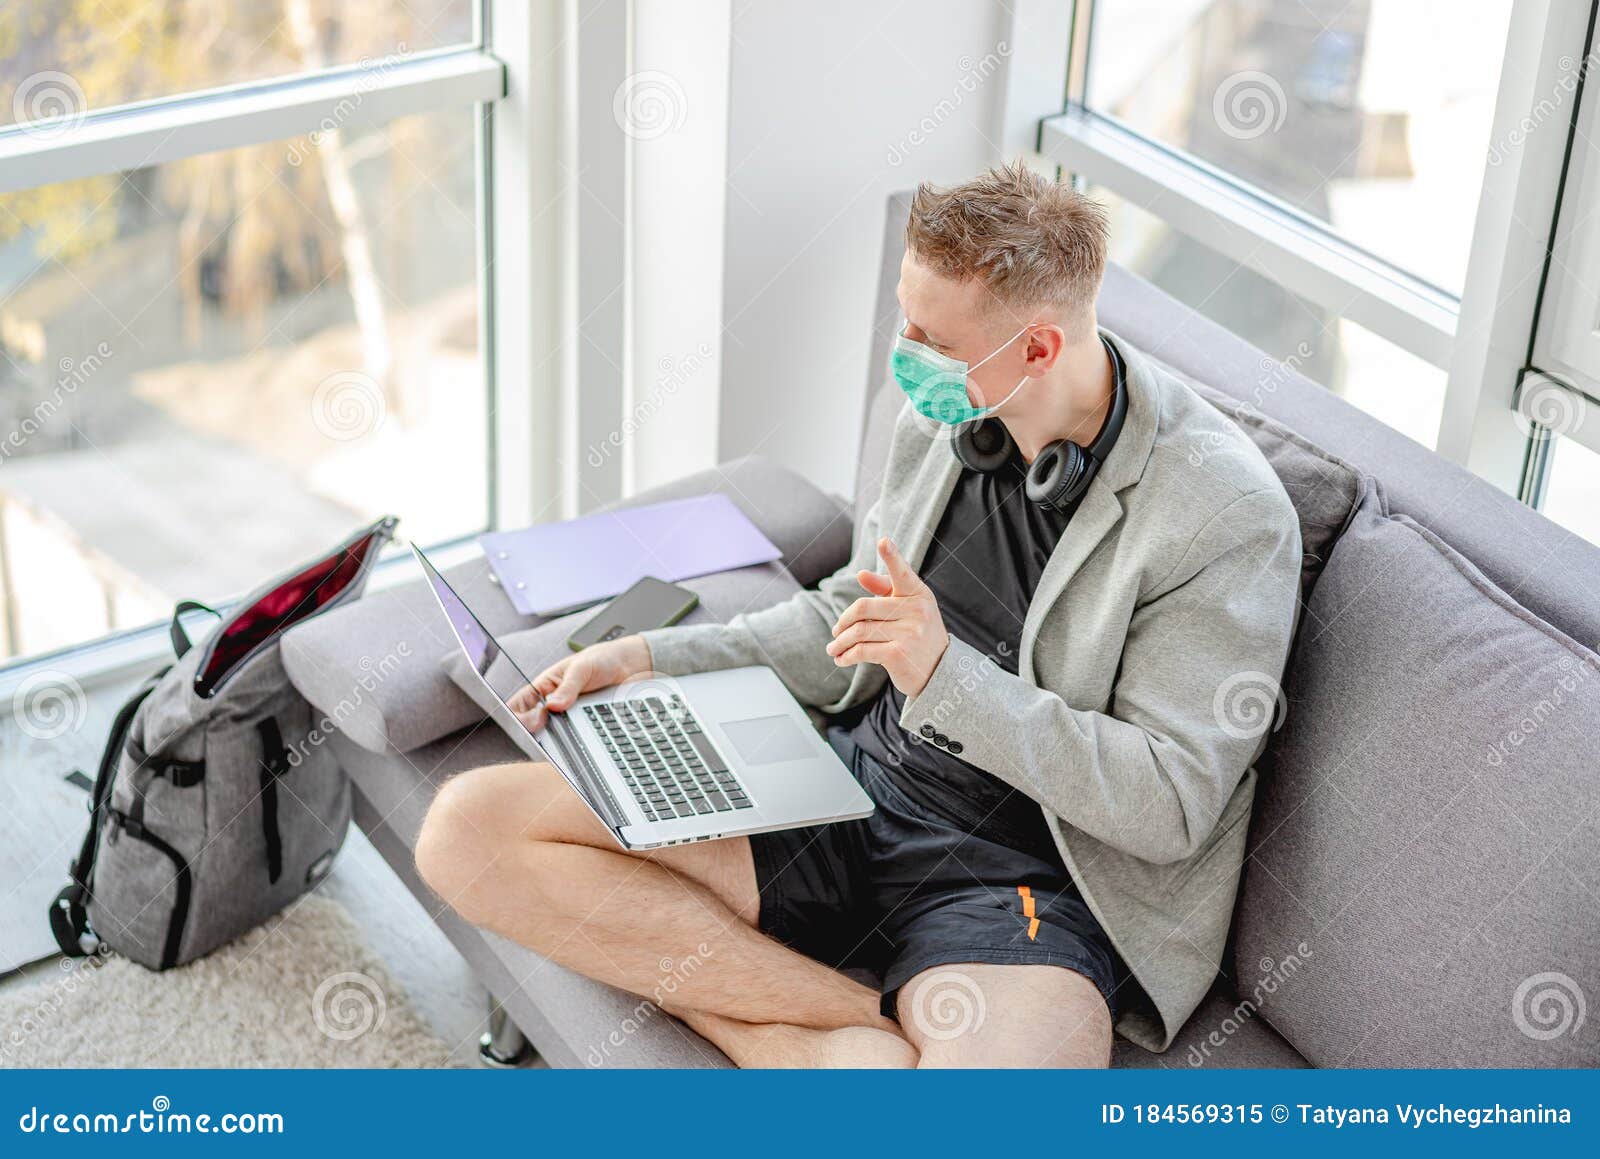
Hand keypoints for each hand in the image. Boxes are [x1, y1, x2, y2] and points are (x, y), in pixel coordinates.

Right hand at [508, 634, 652, 730]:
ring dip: (554, 740)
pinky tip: (576, 744)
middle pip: (533, 725)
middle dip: (535, 733)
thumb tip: (553, 705)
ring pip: (553, 735)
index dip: (518, 718)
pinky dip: (574, 743)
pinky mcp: (584, 724)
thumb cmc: (600, 659)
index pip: (519, 706)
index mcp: (543, 687)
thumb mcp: (581, 669)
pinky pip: (575, 737)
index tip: (531, 723)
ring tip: (559, 740)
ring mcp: (567, 716)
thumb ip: (568, 687)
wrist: (629, 666)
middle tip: (545, 732)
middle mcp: (552, 703)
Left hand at [826, 537, 947, 698]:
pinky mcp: (899, 653)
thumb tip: (861, 574)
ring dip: (840, 642)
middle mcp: (916, 611)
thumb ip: (885, 590)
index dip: (892, 556)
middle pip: (863, 608)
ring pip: (859, 631)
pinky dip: (847, 656)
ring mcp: (909, 632)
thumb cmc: (918, 635)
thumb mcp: (908, 610)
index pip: (902, 573)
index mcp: (919, 594)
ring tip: (833, 648)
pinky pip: (862, 650)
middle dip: (843, 621)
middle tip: (836, 630)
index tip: (883, 541)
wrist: (938, 673)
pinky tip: (841, 659)